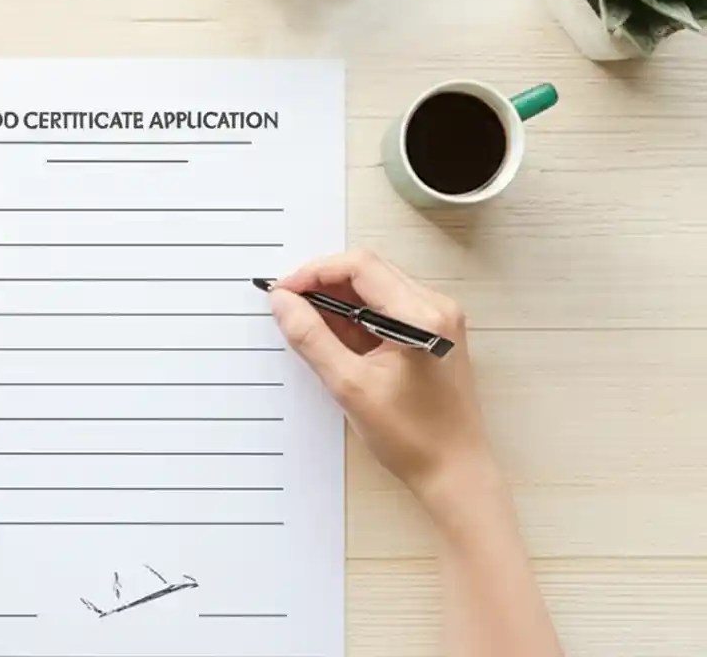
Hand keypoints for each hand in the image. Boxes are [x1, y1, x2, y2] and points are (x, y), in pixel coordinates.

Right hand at [268, 251, 495, 513]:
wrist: (455, 471)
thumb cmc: (412, 437)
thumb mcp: (349, 386)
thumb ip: (312, 338)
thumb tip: (283, 303)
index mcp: (421, 315)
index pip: (360, 266)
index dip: (314, 272)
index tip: (284, 292)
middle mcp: (435, 308)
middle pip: (368, 272)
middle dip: (323, 284)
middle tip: (289, 307)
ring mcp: (437, 320)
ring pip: (375, 289)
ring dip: (338, 302)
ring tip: (308, 328)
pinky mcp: (432, 334)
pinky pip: (386, 309)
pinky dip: (356, 318)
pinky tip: (335, 340)